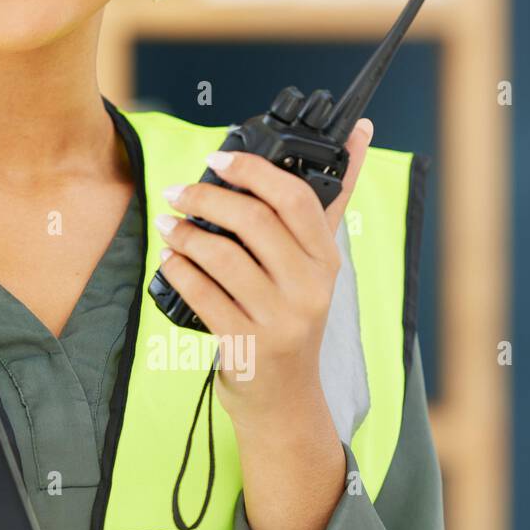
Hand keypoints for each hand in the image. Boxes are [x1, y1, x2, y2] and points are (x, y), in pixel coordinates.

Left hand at [154, 118, 374, 425]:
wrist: (286, 398)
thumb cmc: (293, 316)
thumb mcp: (317, 263)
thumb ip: (328, 201)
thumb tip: (360, 131)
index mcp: (326, 260)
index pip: (296, 199)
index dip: (254, 171)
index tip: (219, 158)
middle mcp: (309, 287)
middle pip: (253, 222)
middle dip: (206, 198)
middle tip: (178, 191)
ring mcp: (280, 319)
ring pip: (221, 257)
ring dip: (184, 234)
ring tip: (169, 225)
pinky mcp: (247, 344)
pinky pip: (202, 294)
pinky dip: (178, 270)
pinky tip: (169, 261)